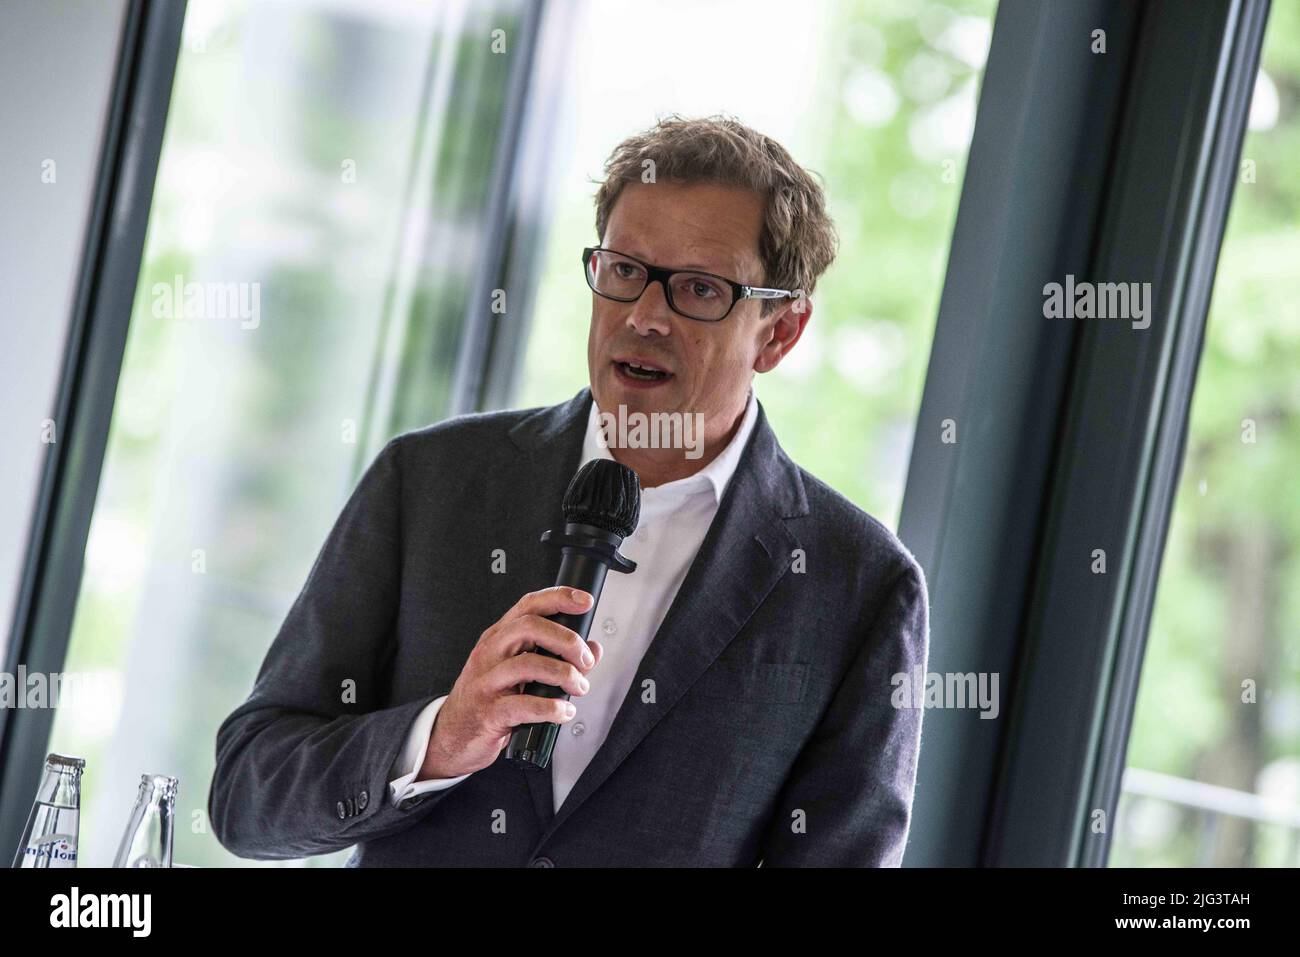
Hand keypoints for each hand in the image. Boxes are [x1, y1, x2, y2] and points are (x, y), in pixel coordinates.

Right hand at [418, 586, 603, 779]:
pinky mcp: (489, 712)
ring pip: (527, 664)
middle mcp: (490, 653)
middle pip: (529, 627)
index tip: (585, 601)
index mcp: (499, 637)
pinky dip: (551, 708)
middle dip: (566, 640)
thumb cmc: (489, 699)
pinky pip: (523, 705)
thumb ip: (558, 658)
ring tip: (578, 687)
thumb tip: (593, 649)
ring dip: (564, 675)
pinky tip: (563, 711)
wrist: (454, 734)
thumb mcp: (520, 673)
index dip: (559, 598)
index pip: (528, 605)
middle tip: (584, 660)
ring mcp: (486, 682)